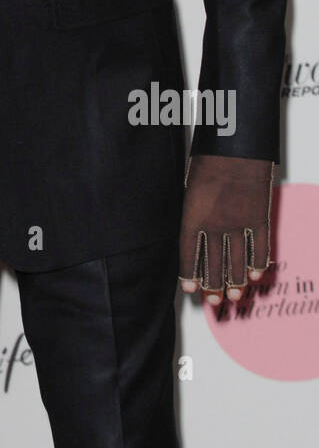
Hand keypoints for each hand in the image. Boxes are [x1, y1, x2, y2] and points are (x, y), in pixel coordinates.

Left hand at [179, 155, 272, 305]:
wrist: (236, 145)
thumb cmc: (209, 159)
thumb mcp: (191, 185)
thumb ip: (194, 210)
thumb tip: (195, 230)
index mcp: (193, 215)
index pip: (189, 253)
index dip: (189, 273)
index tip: (189, 288)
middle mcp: (215, 224)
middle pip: (213, 262)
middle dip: (212, 285)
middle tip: (213, 301)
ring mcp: (239, 223)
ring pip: (236, 261)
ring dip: (234, 281)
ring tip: (233, 296)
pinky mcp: (258, 217)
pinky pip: (259, 247)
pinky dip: (257, 263)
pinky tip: (254, 275)